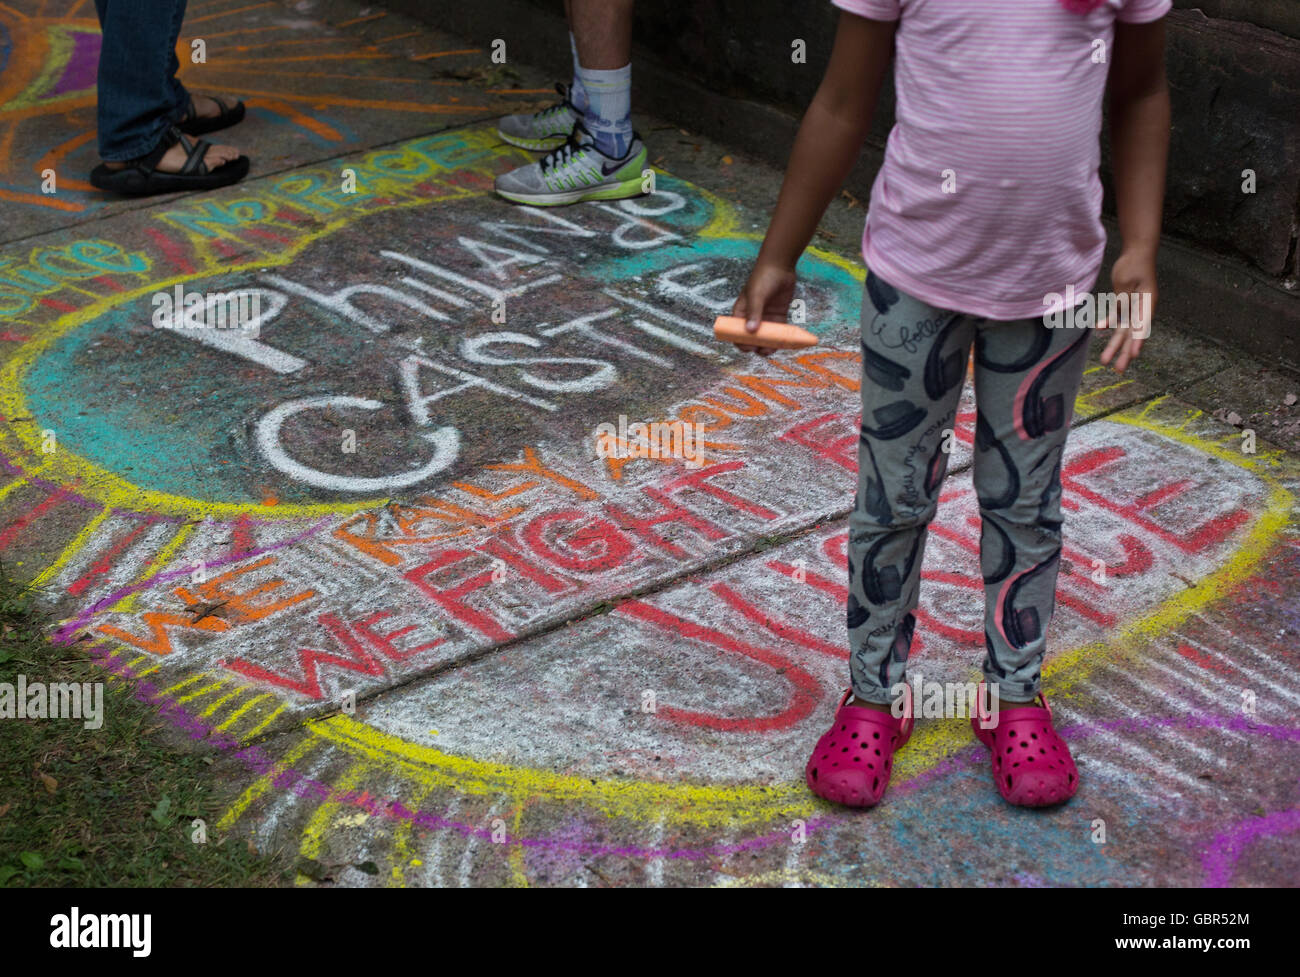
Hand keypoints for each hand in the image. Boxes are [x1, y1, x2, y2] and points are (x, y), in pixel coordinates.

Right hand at [730, 261, 797, 357]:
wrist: (780, 266)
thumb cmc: (763, 278)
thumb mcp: (756, 295)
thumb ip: (754, 313)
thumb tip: (750, 331)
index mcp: (741, 313)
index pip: (736, 332)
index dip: (740, 342)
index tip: (749, 347)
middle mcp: (752, 317)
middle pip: (751, 338)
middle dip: (756, 346)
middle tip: (762, 350)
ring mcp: (766, 317)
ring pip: (765, 337)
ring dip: (768, 345)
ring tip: (773, 349)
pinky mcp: (778, 316)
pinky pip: (778, 332)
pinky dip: (780, 338)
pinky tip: (783, 343)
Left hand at [1099, 250, 1156, 373]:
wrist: (1136, 252)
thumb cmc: (1135, 264)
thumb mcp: (1129, 282)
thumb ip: (1125, 300)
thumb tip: (1118, 316)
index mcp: (1148, 304)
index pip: (1143, 326)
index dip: (1138, 341)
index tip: (1134, 355)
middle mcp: (1142, 309)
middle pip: (1132, 334)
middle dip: (1125, 353)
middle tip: (1118, 370)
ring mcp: (1133, 307)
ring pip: (1123, 330)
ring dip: (1114, 345)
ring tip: (1105, 361)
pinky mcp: (1124, 302)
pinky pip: (1116, 317)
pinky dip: (1108, 323)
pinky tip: (1099, 329)